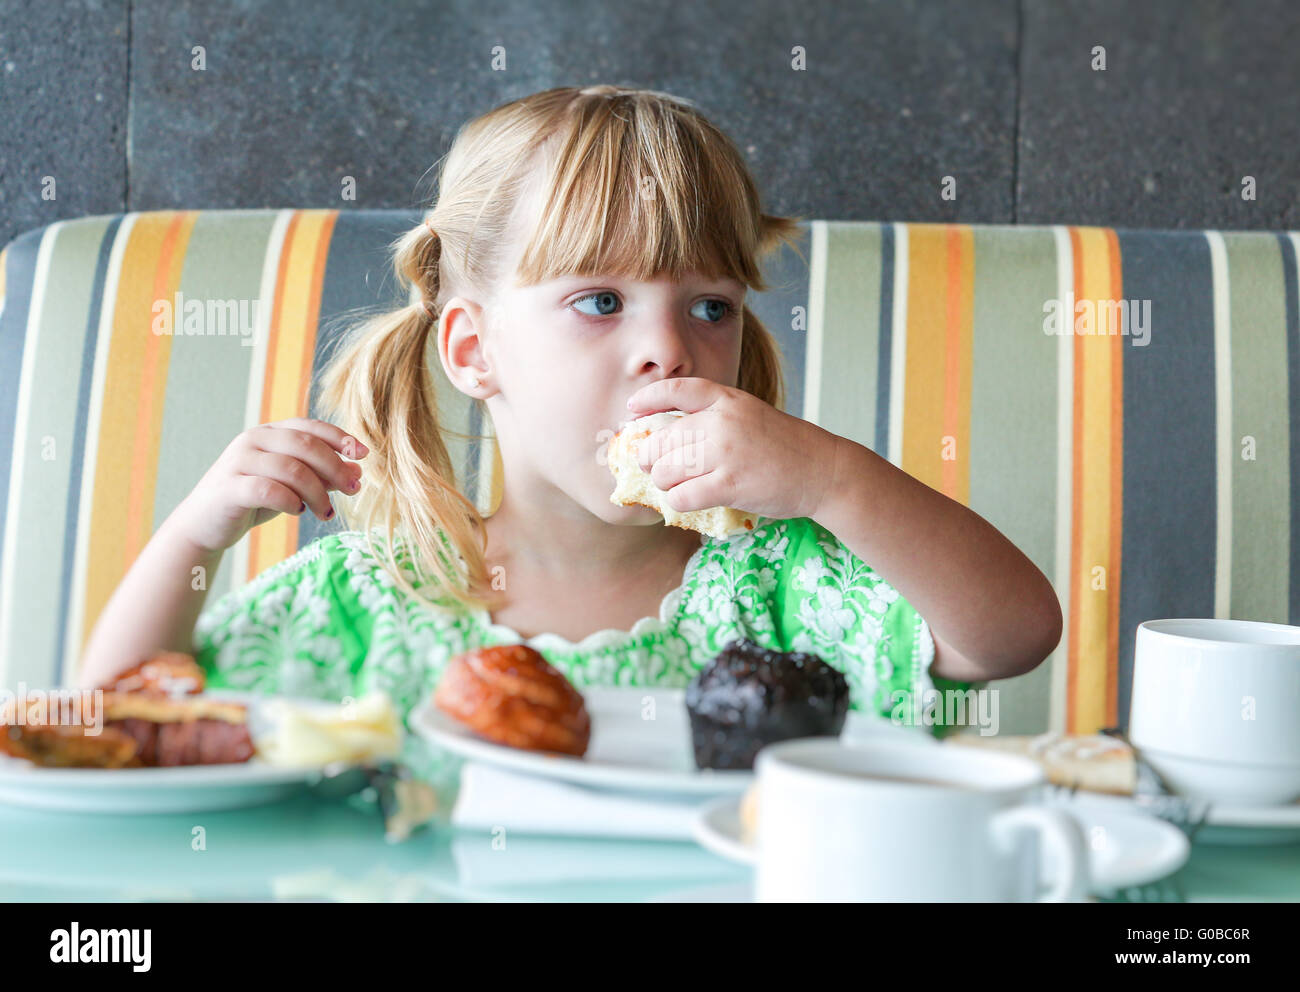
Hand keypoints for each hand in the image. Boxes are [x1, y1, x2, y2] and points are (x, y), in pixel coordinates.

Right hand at [170, 418, 368, 552]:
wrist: (205, 524)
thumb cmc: (253, 501)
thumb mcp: (292, 486)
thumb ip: (321, 476)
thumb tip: (358, 471)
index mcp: (270, 432)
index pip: (310, 427)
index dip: (340, 438)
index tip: (364, 454)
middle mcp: (253, 440)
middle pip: (305, 445)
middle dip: (336, 467)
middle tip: (355, 490)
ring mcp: (238, 461)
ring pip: (290, 468)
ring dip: (317, 492)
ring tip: (326, 513)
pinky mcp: (229, 487)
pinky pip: (268, 489)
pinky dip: (289, 500)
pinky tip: (298, 511)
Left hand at [624, 377, 840, 520]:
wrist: (824, 470)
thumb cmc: (786, 447)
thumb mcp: (751, 415)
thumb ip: (715, 418)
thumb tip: (669, 438)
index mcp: (728, 399)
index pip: (679, 390)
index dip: (649, 398)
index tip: (632, 410)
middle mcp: (723, 421)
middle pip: (661, 440)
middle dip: (650, 458)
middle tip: (656, 468)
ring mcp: (725, 452)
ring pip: (666, 471)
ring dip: (665, 483)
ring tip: (677, 486)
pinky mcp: (729, 484)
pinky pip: (681, 496)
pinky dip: (678, 502)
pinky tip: (688, 500)